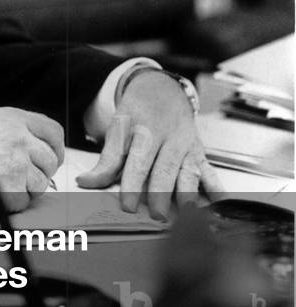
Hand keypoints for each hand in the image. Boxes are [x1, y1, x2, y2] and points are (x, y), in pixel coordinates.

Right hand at [0, 107, 64, 216]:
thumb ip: (16, 131)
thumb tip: (45, 148)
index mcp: (12, 118)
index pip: (53, 131)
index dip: (54, 147)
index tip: (49, 158)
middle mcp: (18, 137)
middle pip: (50, 160)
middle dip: (41, 172)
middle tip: (22, 177)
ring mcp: (17, 164)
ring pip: (41, 183)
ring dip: (26, 188)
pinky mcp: (12, 190)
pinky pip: (25, 201)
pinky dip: (12, 202)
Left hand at [76, 71, 223, 217]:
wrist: (163, 91)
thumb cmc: (137, 113)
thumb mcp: (118, 128)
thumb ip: (106, 160)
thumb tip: (85, 182)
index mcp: (146, 131)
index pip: (138, 161)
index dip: (133, 184)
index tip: (128, 205)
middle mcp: (171, 138)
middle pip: (166, 169)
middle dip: (162, 193)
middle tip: (157, 215)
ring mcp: (188, 146)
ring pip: (190, 172)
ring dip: (189, 194)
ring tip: (186, 214)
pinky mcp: (200, 154)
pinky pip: (211, 172)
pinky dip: (217, 189)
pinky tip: (220, 206)